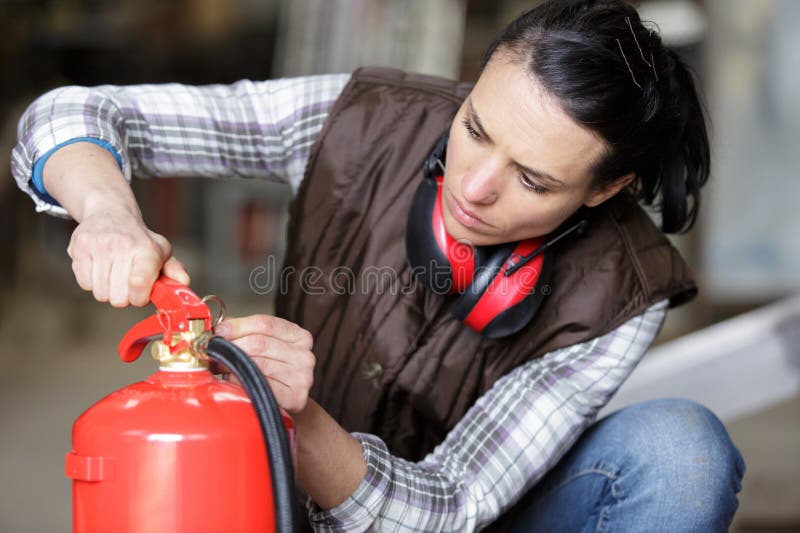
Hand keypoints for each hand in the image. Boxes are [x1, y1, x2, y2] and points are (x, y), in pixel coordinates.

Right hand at [67, 208, 188, 306]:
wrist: (110, 212)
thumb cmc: (139, 238)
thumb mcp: (161, 251)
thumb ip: (174, 270)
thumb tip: (183, 283)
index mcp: (147, 249)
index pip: (139, 283)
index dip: (140, 297)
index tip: (142, 293)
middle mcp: (122, 245)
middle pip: (118, 298)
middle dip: (125, 296)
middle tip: (127, 282)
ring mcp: (98, 246)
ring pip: (101, 293)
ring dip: (108, 290)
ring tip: (114, 274)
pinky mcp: (78, 248)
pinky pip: (84, 284)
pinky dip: (92, 282)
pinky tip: (100, 269)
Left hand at [214, 315, 314, 413]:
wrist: (288, 402)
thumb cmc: (273, 371)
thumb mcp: (266, 345)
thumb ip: (246, 332)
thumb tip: (221, 327)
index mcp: (300, 336)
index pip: (266, 324)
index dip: (238, 326)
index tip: (219, 330)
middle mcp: (305, 355)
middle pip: (260, 343)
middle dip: (232, 346)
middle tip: (214, 351)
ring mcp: (302, 377)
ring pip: (259, 364)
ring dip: (234, 365)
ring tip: (222, 366)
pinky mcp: (296, 397)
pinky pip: (261, 386)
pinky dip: (242, 382)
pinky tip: (234, 380)